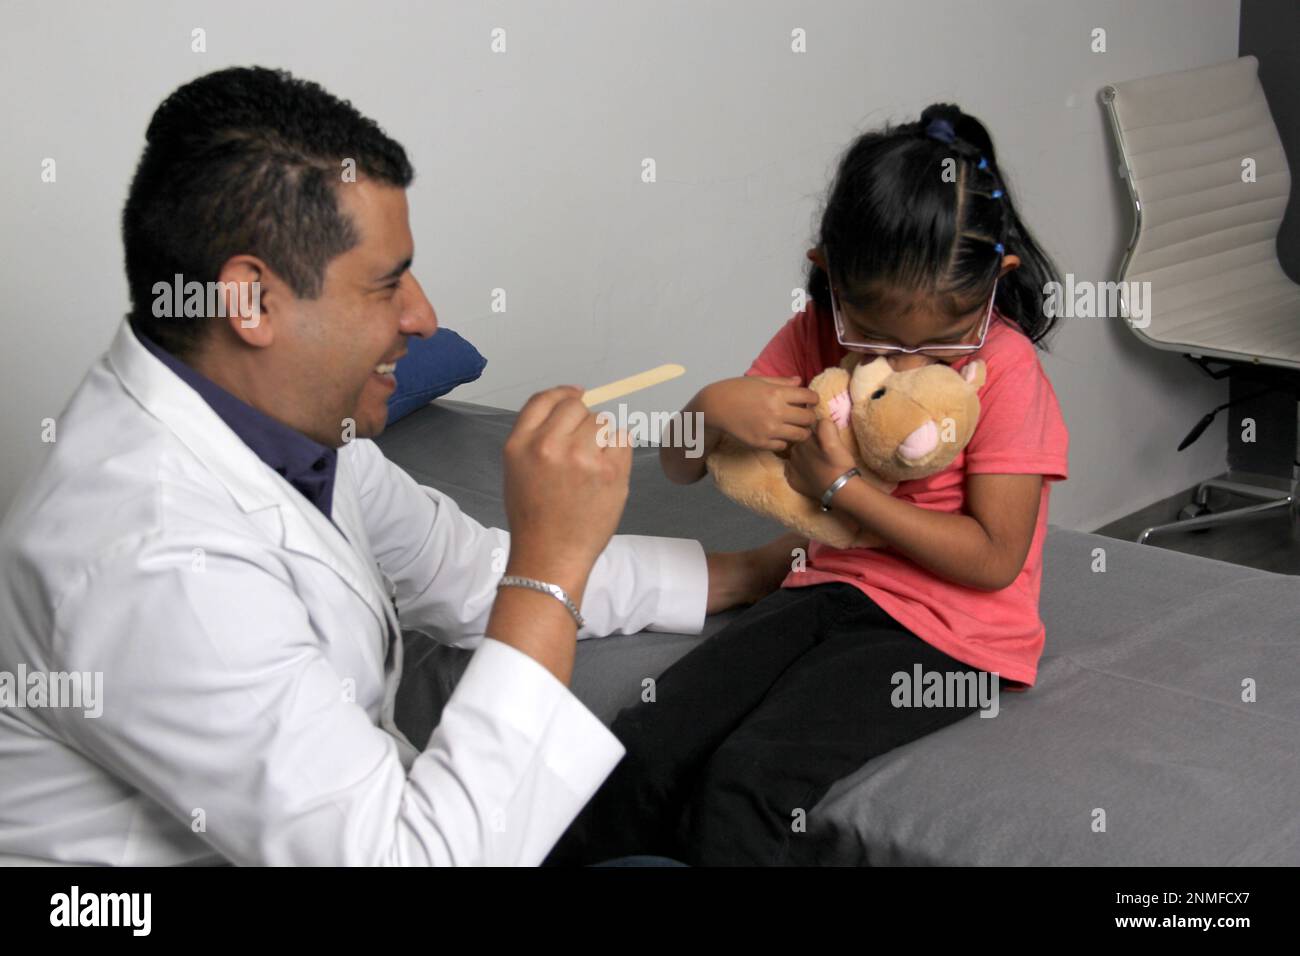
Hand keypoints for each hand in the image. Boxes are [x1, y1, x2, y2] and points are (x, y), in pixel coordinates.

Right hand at [501, 386, 630, 592]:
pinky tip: (606, 473)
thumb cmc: (534, 516)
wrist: (550, 557)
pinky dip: (618, 452)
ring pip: (602, 422)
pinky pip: (622, 440)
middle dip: (583, 422)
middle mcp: (549, 446)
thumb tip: (572, 402)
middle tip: (582, 449)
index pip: (545, 399)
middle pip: (577, 407)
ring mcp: (582, 458)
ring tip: (592, 467)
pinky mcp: (611, 472)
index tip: (577, 397)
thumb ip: (537, 435)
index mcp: (520, 444)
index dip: (564, 394)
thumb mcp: (516, 468)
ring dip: (601, 437)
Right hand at [695, 375, 819, 451]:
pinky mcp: (761, 443)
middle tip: (804, 416)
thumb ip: (781, 382)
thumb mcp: (758, 380)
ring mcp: (769, 429)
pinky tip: (778, 434)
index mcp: (776, 393)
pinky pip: (783, 445)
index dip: (813, 399)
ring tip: (794, 427)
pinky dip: (783, 440)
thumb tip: (799, 381)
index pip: (809, 397)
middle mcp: (776, 411)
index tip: (809, 401)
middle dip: (809, 416)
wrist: (714, 408)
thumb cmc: (735, 390)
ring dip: (800, 431)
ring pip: (800, 435)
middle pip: (809, 418)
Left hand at [784, 417, 858, 501]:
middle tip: (819, 451)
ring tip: (815, 462)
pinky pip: (791, 470)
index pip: (802, 429)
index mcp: (802, 440)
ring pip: (793, 455)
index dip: (811, 431)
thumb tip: (819, 421)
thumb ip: (825, 426)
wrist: (840, 489)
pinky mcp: (792, 479)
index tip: (819, 436)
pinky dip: (798, 470)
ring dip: (802, 456)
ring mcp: (791, 466)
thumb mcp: (835, 438)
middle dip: (805, 443)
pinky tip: (809, 473)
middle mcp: (793, 451)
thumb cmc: (839, 463)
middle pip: (797, 442)